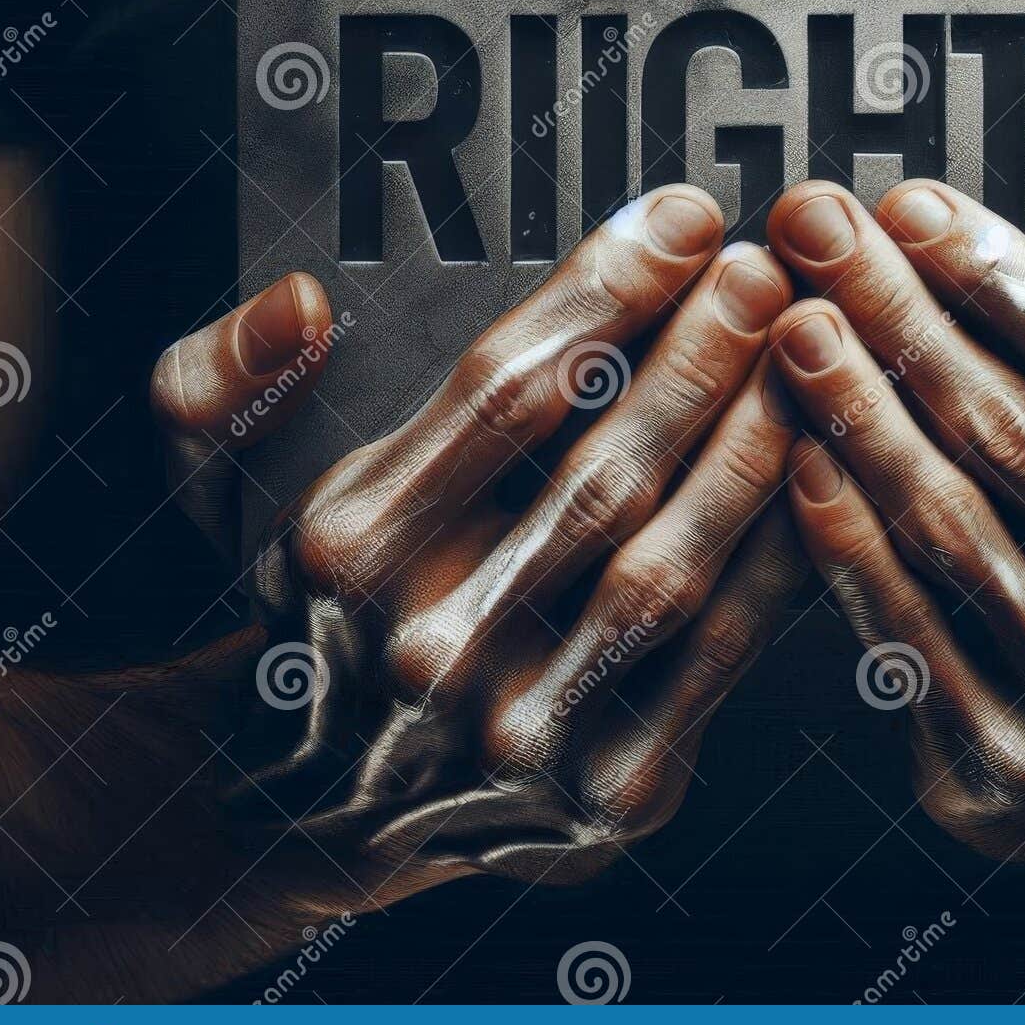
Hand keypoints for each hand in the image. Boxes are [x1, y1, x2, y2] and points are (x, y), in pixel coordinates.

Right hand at [151, 185, 803, 911]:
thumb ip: (221, 380)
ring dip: (755, 441)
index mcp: (352, 547)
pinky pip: (722, 651)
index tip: (678, 222)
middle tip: (768, 269)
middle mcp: (436, 644)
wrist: (323, 802)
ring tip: (809, 350)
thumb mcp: (207, 485)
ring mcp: (528, 727)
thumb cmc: (304, 612)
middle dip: (703, 351)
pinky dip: (779, 553)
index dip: (607, 291)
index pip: (504, 391)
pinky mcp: (612, 785)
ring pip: (673, 557)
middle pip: (605, 469)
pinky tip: (817, 465)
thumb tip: (298, 306)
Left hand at [763, 180, 1024, 869]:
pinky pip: (900, 632)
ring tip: (792, 321)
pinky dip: (842, 538)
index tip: (910, 208)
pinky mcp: (1000, 765)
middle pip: (1009, 430)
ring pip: (945, 526)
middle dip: (898, 313)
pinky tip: (795, 453)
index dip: (996, 274)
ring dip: (855, 412)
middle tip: (816, 228)